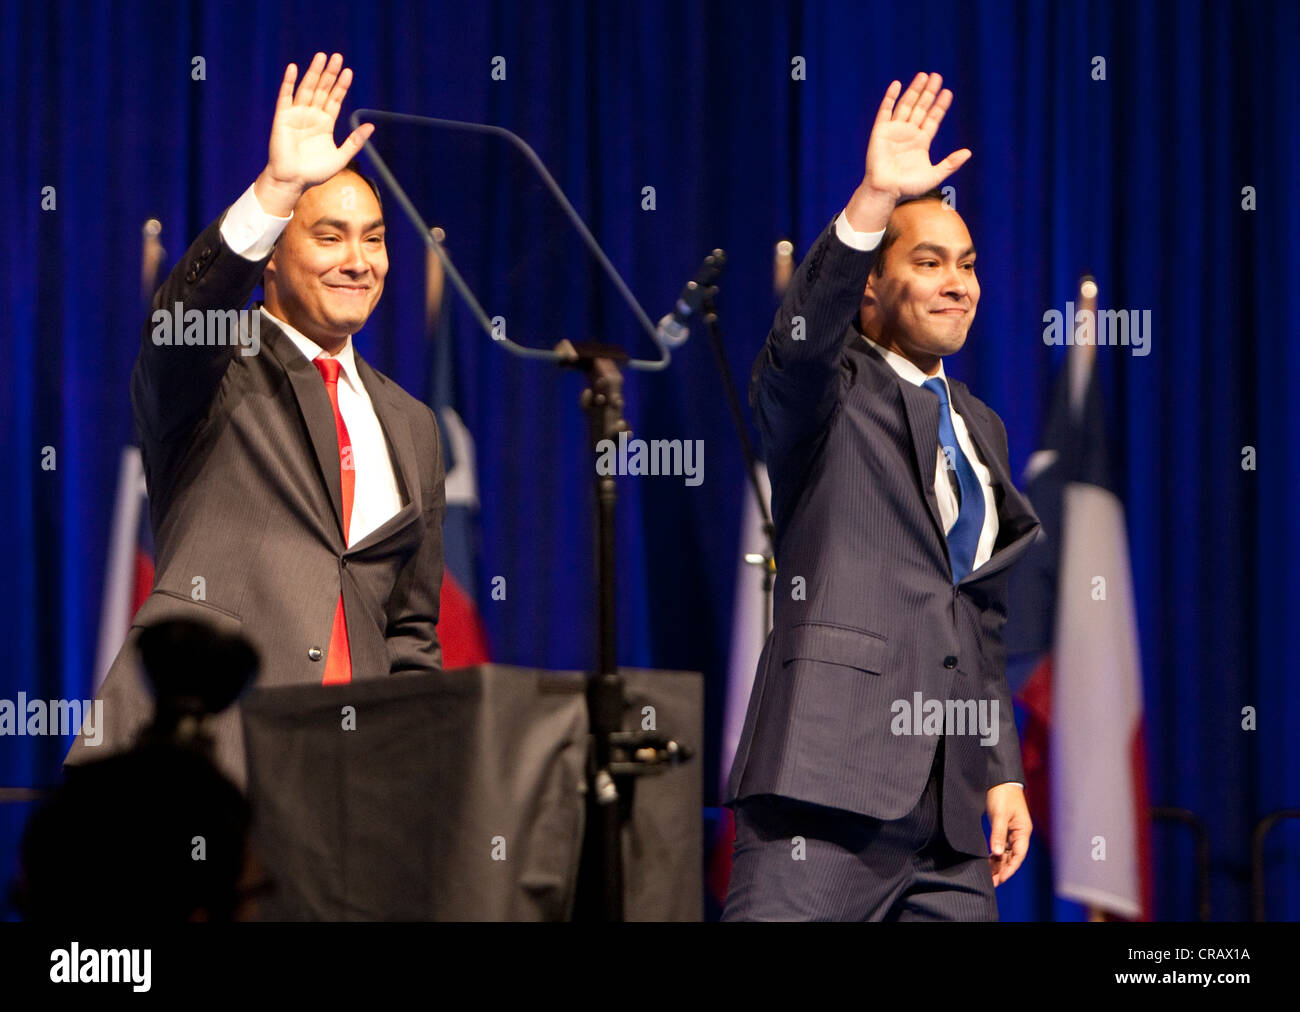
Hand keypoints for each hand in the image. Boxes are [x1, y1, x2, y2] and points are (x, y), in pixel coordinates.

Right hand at [254, 52, 373, 216]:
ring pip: (307, 89)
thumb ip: (355, 141)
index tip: (349, 72)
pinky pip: (286, 96)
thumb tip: (371, 126)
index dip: (341, 86)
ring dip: (313, 72)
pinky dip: (289, 82)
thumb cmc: (315, 173)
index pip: (334, 99)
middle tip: (337, 57)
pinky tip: (294, 68)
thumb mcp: (341, 156)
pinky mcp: (282, 117)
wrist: (293, 181)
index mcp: (325, 123)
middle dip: (330, 74)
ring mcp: (297, 114)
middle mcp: (311, 115)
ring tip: (321, 57)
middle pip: (322, 89)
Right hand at [845, 72, 969, 230]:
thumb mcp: (934, 176)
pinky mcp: (880, 131)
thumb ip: (950, 164)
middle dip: (929, 93)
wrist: (885, 191)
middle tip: (937, 77)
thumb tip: (969, 152)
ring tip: (923, 76)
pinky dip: (890, 97)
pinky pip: (885, 110)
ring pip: (906, 105)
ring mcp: (894, 131)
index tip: (948, 92)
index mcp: (921, 142)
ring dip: (914, 90)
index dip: (940, 106)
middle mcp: (909, 133)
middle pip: (921, 107)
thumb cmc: (908, 187)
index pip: (933, 118)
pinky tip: (897, 84)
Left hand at [986, 783, 1031, 885]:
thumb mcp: (999, 814)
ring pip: (1007, 852)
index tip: (1000, 879)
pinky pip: (1001, 845)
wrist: (999, 778)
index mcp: (1023, 830)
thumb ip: (998, 833)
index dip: (1010, 868)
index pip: (1018, 855)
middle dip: (1003, 870)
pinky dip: (995, 854)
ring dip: (999, 863)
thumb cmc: (1002, 794)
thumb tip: (998, 853)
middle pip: (1013, 856)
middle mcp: (1019, 833)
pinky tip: (988, 861)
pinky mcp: (1004, 827)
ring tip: (989, 875)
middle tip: (992, 882)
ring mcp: (1012, 831)